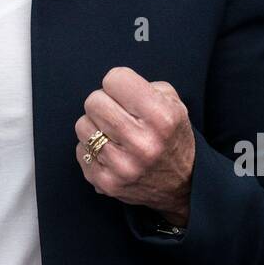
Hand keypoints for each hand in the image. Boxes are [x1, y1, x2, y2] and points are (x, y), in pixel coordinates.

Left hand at [74, 67, 194, 225]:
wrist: (183, 185)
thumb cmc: (173, 137)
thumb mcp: (175, 105)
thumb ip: (145, 86)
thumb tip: (112, 85)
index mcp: (161, 117)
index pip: (114, 79)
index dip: (119, 83)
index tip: (125, 93)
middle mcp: (142, 143)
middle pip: (94, 101)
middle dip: (104, 102)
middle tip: (117, 112)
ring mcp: (123, 166)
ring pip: (83, 125)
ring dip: (95, 125)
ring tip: (113, 133)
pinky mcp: (107, 183)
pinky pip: (80, 150)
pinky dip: (91, 148)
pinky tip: (111, 152)